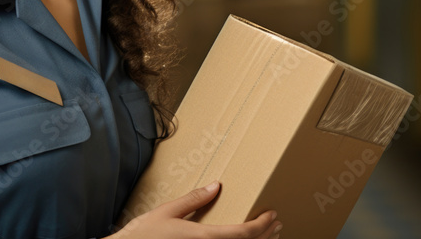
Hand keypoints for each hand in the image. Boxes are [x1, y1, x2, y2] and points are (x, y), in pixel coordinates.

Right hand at [112, 181, 281, 238]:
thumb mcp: (167, 211)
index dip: (263, 225)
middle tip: (276, 223)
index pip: (243, 234)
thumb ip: (193, 200)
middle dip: (266, 234)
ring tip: (267, 234)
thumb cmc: (143, 235)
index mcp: (203, 237)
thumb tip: (215, 187)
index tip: (272, 215)